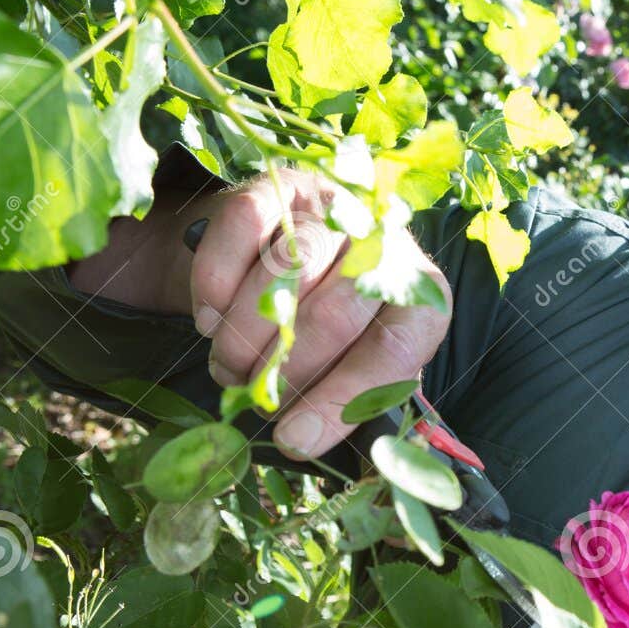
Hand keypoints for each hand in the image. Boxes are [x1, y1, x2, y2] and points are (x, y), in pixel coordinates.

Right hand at [75, 169, 450, 459]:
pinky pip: (240, 234)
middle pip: (334, 315)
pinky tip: (209, 321)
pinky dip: (214, 286)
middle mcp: (386, 242)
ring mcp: (331, 206)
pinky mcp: (276, 188)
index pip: (394, 349)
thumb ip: (341, 399)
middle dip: (283, 372)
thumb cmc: (331, 324)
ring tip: (229, 370)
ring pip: (286, 275)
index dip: (340, 400)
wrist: (281, 250)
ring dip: (245, 336)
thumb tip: (297, 440)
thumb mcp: (354, 361)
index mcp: (420, 293)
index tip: (294, 438)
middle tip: (254, 399)